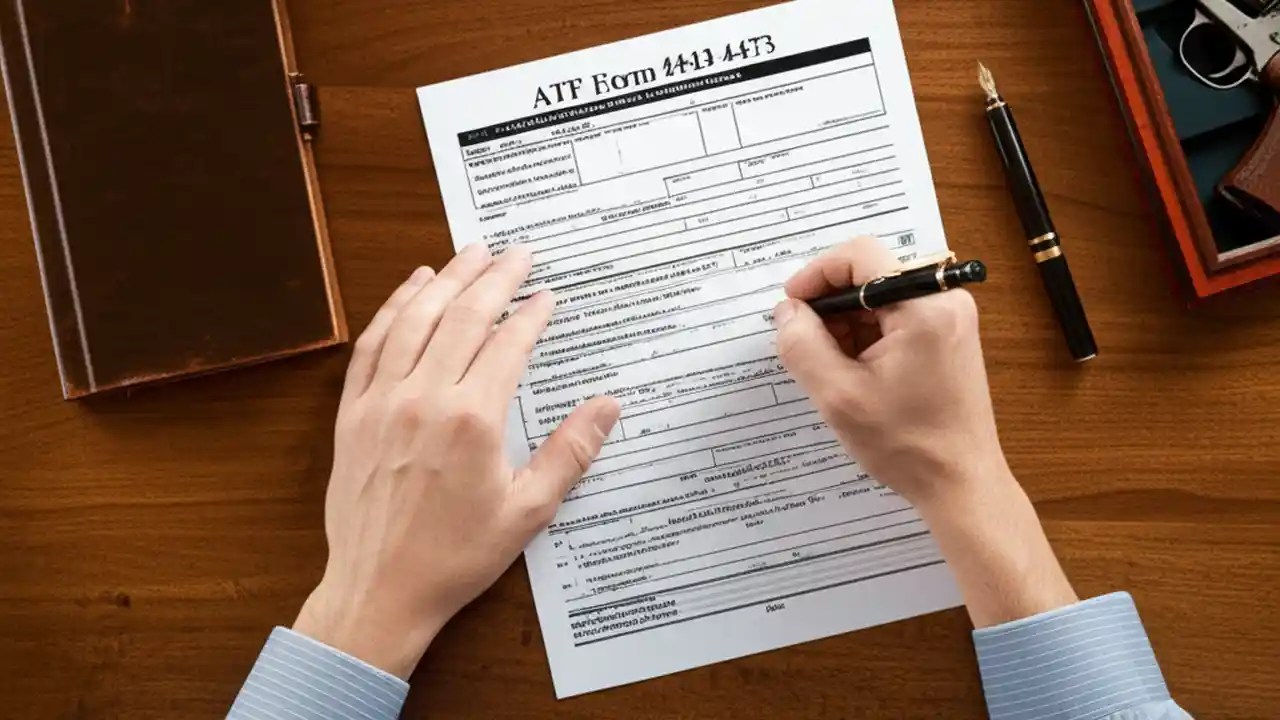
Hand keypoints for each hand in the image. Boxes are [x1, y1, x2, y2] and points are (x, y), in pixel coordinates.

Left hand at [293, 243, 619, 677]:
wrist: (379, 590)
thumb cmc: (456, 557)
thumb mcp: (528, 511)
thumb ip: (570, 453)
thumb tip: (607, 406)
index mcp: (472, 419)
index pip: (508, 343)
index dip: (532, 313)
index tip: (549, 295)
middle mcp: (424, 398)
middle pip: (463, 316)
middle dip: (495, 277)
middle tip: (517, 252)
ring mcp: (382, 401)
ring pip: (416, 319)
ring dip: (446, 279)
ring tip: (470, 253)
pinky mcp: (352, 413)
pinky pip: (372, 345)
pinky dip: (393, 309)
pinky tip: (411, 289)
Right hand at [772, 237, 1004, 508]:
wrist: (960, 483)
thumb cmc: (908, 445)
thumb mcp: (839, 396)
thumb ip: (803, 346)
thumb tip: (786, 312)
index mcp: (925, 308)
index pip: (861, 255)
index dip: (817, 274)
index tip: (792, 306)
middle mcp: (945, 302)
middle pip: (871, 274)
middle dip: (830, 305)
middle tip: (806, 346)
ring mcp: (950, 318)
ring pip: (880, 297)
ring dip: (847, 323)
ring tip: (831, 368)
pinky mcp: (948, 337)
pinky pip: (896, 317)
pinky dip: (867, 336)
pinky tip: (853, 372)